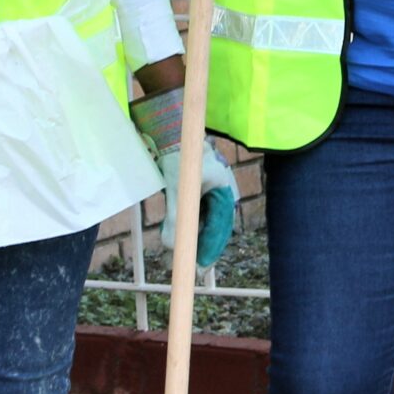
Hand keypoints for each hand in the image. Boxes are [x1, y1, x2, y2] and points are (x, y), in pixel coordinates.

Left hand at [132, 88, 237, 267]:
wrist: (170, 125)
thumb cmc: (177, 152)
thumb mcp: (176, 187)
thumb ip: (175, 216)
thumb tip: (172, 246)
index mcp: (224, 189)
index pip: (221, 227)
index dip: (210, 249)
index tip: (199, 267)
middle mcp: (220, 190)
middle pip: (214, 225)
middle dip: (204, 246)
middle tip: (194, 267)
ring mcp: (208, 188)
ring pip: (204, 219)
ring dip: (196, 236)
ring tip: (187, 254)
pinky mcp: (196, 185)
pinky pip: (196, 210)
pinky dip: (190, 223)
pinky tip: (180, 234)